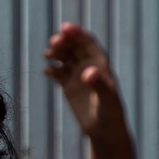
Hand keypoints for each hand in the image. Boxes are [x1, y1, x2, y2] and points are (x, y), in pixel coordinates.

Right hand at [43, 22, 125, 139]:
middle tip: (54, 43)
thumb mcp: (106, 99)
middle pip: (73, 47)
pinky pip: (57, 72)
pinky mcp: (68, 86)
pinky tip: (47, 72)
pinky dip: (52, 70)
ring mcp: (77, 75)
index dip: (77, 33)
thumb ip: (99, 84)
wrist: (105, 130)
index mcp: (100, 63)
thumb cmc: (110, 114)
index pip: (87, 42)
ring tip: (48, 55)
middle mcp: (88, 65)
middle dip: (64, 41)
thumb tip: (88, 72)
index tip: (65, 27)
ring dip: (56, 53)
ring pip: (64, 57)